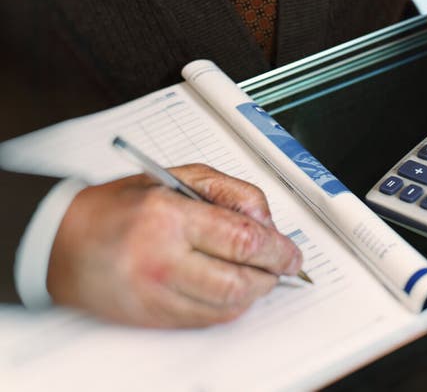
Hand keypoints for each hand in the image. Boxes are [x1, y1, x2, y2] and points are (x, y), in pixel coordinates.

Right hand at [46, 164, 301, 327]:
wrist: (63, 242)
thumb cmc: (118, 205)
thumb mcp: (177, 177)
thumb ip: (228, 192)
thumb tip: (265, 220)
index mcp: (170, 217)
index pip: (242, 240)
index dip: (277, 249)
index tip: (291, 252)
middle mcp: (163, 260)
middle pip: (239, 281)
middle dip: (271, 274)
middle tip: (283, 265)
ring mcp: (157, 294)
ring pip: (227, 307)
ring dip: (254, 293)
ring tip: (259, 275)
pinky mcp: (153, 318)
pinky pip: (206, 320)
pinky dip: (229, 307)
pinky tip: (232, 289)